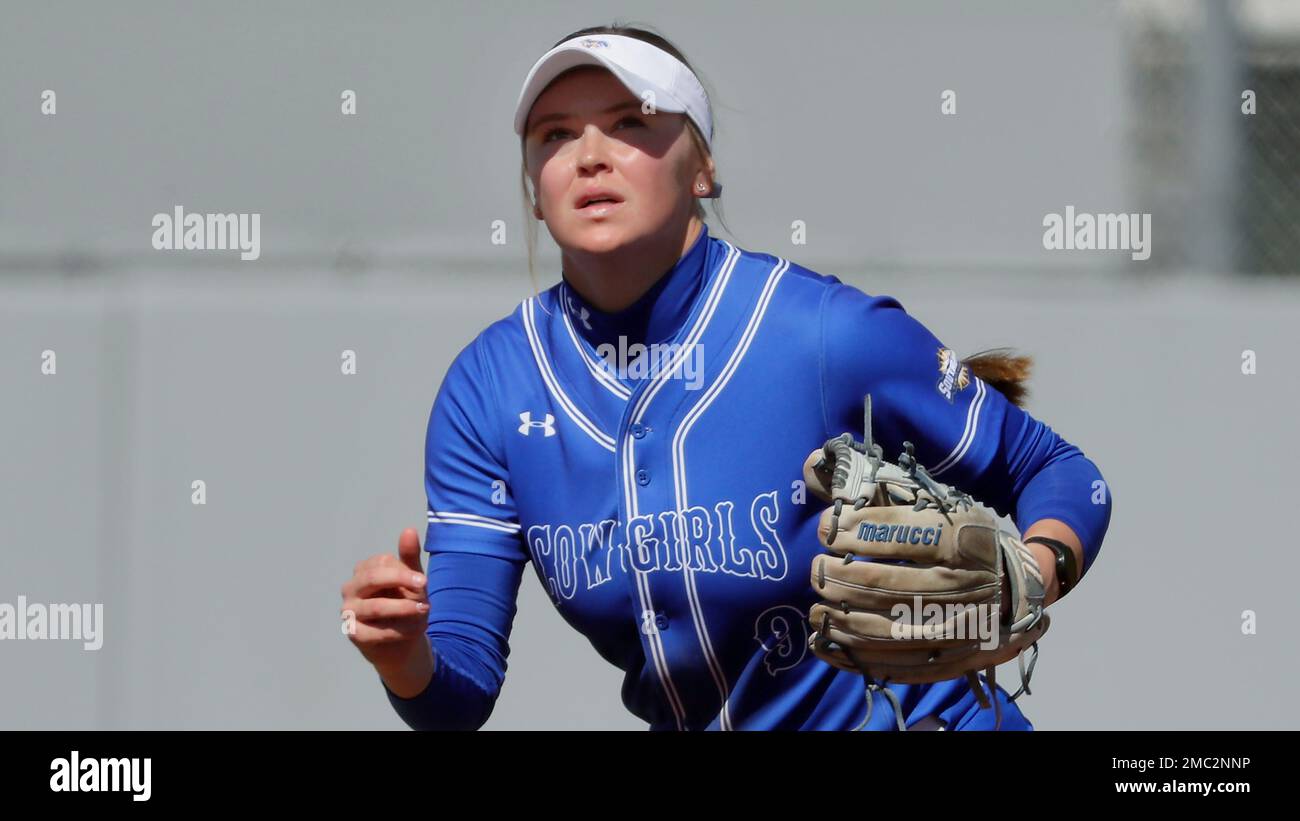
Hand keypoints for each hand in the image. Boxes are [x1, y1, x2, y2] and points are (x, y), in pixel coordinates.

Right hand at [341, 528, 432, 692]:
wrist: (402, 640)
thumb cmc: (405, 604)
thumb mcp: (412, 581)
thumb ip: (409, 557)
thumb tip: (409, 529)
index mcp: (365, 570)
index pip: (383, 563)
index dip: (405, 572)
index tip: (424, 582)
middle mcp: (351, 588)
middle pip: (372, 578)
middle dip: (401, 583)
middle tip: (424, 590)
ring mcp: (348, 610)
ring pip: (375, 606)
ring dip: (404, 610)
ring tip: (423, 612)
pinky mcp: (353, 633)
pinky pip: (375, 631)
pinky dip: (398, 631)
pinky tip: (411, 631)